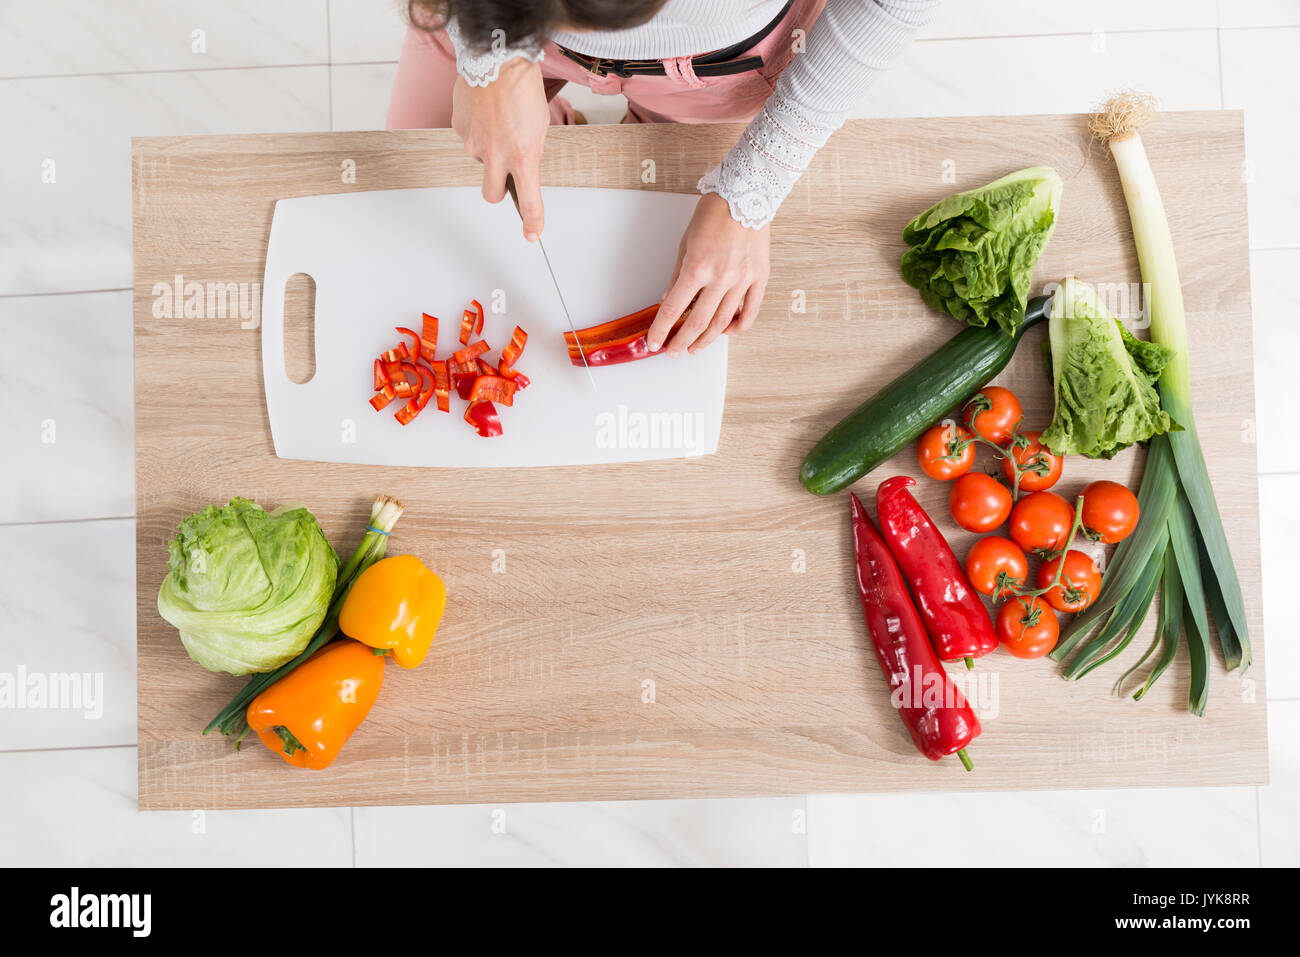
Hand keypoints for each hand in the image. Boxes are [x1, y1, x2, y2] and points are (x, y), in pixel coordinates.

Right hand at [451, 57, 548, 239]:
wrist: (497, 59)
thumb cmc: (522, 87)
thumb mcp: (540, 126)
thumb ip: (531, 152)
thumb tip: (524, 166)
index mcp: (522, 156)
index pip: (528, 200)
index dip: (532, 221)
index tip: (532, 233)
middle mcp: (495, 155)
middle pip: (491, 195)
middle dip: (499, 190)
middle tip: (506, 175)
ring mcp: (473, 143)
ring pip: (480, 162)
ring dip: (489, 151)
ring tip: (499, 123)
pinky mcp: (459, 129)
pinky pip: (470, 139)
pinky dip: (478, 132)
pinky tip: (486, 114)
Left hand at [647, 193, 770, 356]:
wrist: (746, 194)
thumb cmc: (713, 214)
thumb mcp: (685, 244)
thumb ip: (678, 276)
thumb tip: (669, 301)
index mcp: (697, 268)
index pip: (673, 309)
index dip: (661, 330)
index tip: (654, 343)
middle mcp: (720, 278)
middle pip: (698, 323)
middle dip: (682, 341)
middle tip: (673, 351)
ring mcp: (742, 279)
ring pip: (723, 322)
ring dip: (706, 340)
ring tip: (695, 348)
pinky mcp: (759, 277)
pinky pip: (750, 311)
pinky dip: (737, 327)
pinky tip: (727, 332)